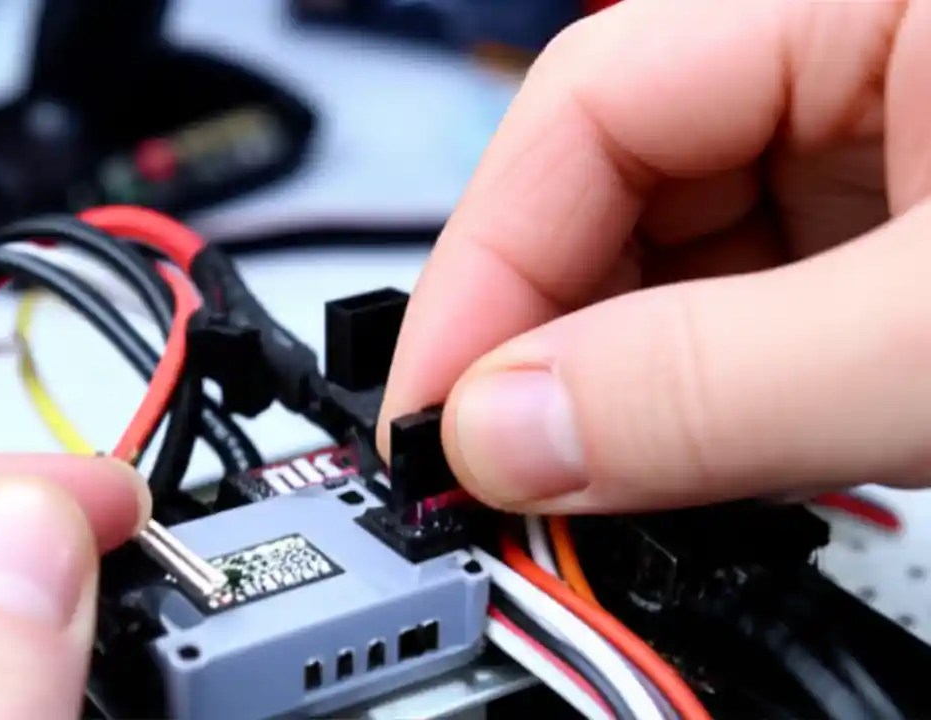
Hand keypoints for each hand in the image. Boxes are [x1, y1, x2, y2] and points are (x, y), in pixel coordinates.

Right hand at [380, 1, 930, 512]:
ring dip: (625, 380)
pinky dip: (707, 393)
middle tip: (508, 467)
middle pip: (616, 184)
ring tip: (605, 478)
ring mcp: (879, 145)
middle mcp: (852, 54)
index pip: (587, 102)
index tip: (435, 413)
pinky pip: (749, 305)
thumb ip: (709, 385)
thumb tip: (503, 434)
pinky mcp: (896, 239)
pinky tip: (699, 454)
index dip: (484, 267)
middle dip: (550, 339)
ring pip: (676, 256)